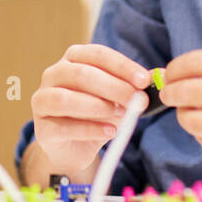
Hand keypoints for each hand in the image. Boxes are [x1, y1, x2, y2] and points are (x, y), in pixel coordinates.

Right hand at [30, 43, 151, 173]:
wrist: (74, 148)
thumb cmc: (96, 115)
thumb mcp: (117, 98)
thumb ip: (134, 86)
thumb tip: (160, 76)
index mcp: (73, 59)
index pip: (97, 54)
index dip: (121, 65)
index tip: (144, 80)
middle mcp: (53, 74)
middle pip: (81, 74)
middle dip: (114, 87)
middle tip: (137, 100)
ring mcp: (42, 100)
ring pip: (66, 98)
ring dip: (98, 107)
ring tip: (122, 116)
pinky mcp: (41, 127)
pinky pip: (63, 127)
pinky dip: (90, 129)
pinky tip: (110, 132)